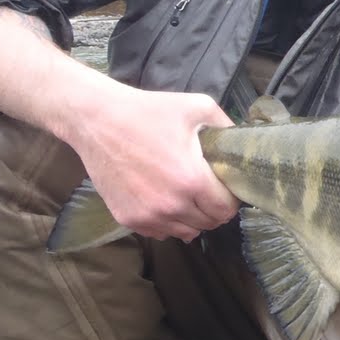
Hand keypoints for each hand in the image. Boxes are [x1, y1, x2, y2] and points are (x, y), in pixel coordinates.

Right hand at [66, 81, 240, 242]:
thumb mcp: (198, 107)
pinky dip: (168, 222)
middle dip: (214, 209)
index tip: (226, 187)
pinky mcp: (127, 218)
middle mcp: (170, 205)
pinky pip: (159, 232)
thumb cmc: (149, 111)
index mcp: (191, 181)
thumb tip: (242, 144)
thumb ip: (226, 127)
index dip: (231, 199)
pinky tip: (166, 201)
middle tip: (209, 190)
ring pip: (185, 232)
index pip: (226, 209)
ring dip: (192, 218)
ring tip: (188, 196)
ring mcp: (147, 216)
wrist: (97, 120)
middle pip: (208, 223)